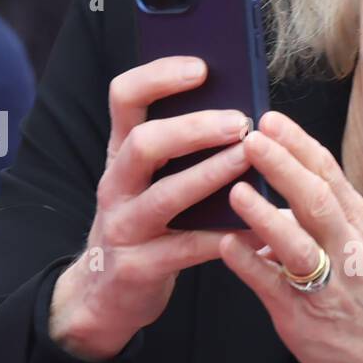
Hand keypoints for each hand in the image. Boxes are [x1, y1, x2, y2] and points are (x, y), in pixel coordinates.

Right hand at [49, 56, 259, 360]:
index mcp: (122, 154)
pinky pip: (185, 249)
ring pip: (165, 195)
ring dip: (210, 174)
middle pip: (145, 142)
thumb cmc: (147, 227)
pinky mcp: (137, 268)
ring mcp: (123, 227)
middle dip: (194, 127)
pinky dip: (224, 238)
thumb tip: (242, 112)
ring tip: (249, 161)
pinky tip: (258, 230)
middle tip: (240, 122)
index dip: (159, 75)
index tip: (202, 66)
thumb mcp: (152, 182)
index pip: (124, 97)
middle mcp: (117, 185)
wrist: (105, 296)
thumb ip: (183, 151)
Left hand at [218, 109, 362, 362]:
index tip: (269, 119)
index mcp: (352, 219)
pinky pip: (273, 285)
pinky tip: (226, 247)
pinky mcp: (301, 312)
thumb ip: (313, 201)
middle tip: (250, 139)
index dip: (297, 144)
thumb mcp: (346, 234)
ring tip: (236, 192)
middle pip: (315, 200)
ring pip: (298, 244)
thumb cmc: (351, 283)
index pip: (327, 172)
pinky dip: (250, 265)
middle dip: (283, 167)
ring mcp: (325, 280)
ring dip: (266, 217)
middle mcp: (344, 245)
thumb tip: (272, 159)